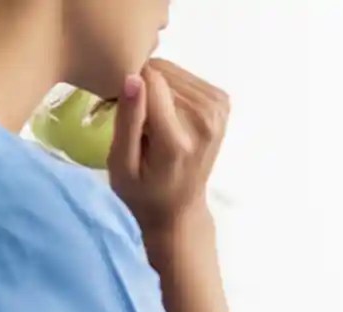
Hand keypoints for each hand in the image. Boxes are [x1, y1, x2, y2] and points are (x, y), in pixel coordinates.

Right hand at [109, 59, 229, 236]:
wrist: (180, 208)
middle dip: (142, 87)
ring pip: (173, 72)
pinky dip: (172, 89)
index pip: (151, 81)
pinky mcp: (222, 103)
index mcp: (178, 140)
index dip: (129, 86)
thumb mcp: (121, 164)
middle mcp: (205, 121)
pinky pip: (186, 78)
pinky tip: (168, 113)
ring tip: (151, 119)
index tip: (120, 107)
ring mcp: (218, 111)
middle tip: (136, 119)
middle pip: (162, 74)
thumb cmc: (143, 191)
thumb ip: (127, 120)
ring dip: (156, 88)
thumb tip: (133, 77)